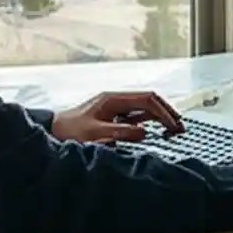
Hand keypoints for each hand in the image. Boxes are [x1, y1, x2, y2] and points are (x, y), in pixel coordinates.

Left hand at [51, 91, 185, 142]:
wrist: (52, 131)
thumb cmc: (70, 131)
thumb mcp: (95, 134)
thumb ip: (120, 132)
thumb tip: (145, 132)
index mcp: (113, 99)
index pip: (146, 99)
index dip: (163, 112)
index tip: (174, 127)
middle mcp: (116, 100)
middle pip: (149, 101)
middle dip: (166, 113)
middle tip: (181, 129)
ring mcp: (115, 108)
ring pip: (144, 108)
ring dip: (160, 117)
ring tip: (174, 131)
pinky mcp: (112, 117)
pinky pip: (136, 117)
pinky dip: (150, 123)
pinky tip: (156, 131)